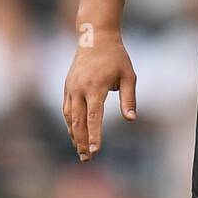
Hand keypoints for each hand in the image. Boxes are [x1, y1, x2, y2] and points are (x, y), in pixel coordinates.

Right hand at [62, 30, 136, 160]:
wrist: (95, 38)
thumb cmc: (116, 57)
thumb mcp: (128, 76)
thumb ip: (129, 99)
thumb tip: (131, 119)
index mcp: (95, 87)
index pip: (94, 116)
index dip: (94, 135)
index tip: (94, 150)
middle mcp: (79, 89)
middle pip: (78, 121)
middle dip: (81, 141)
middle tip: (86, 159)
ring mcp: (71, 88)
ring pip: (70, 117)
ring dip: (74, 135)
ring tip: (81, 152)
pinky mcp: (67, 87)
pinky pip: (66, 110)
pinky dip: (70, 124)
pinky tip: (75, 134)